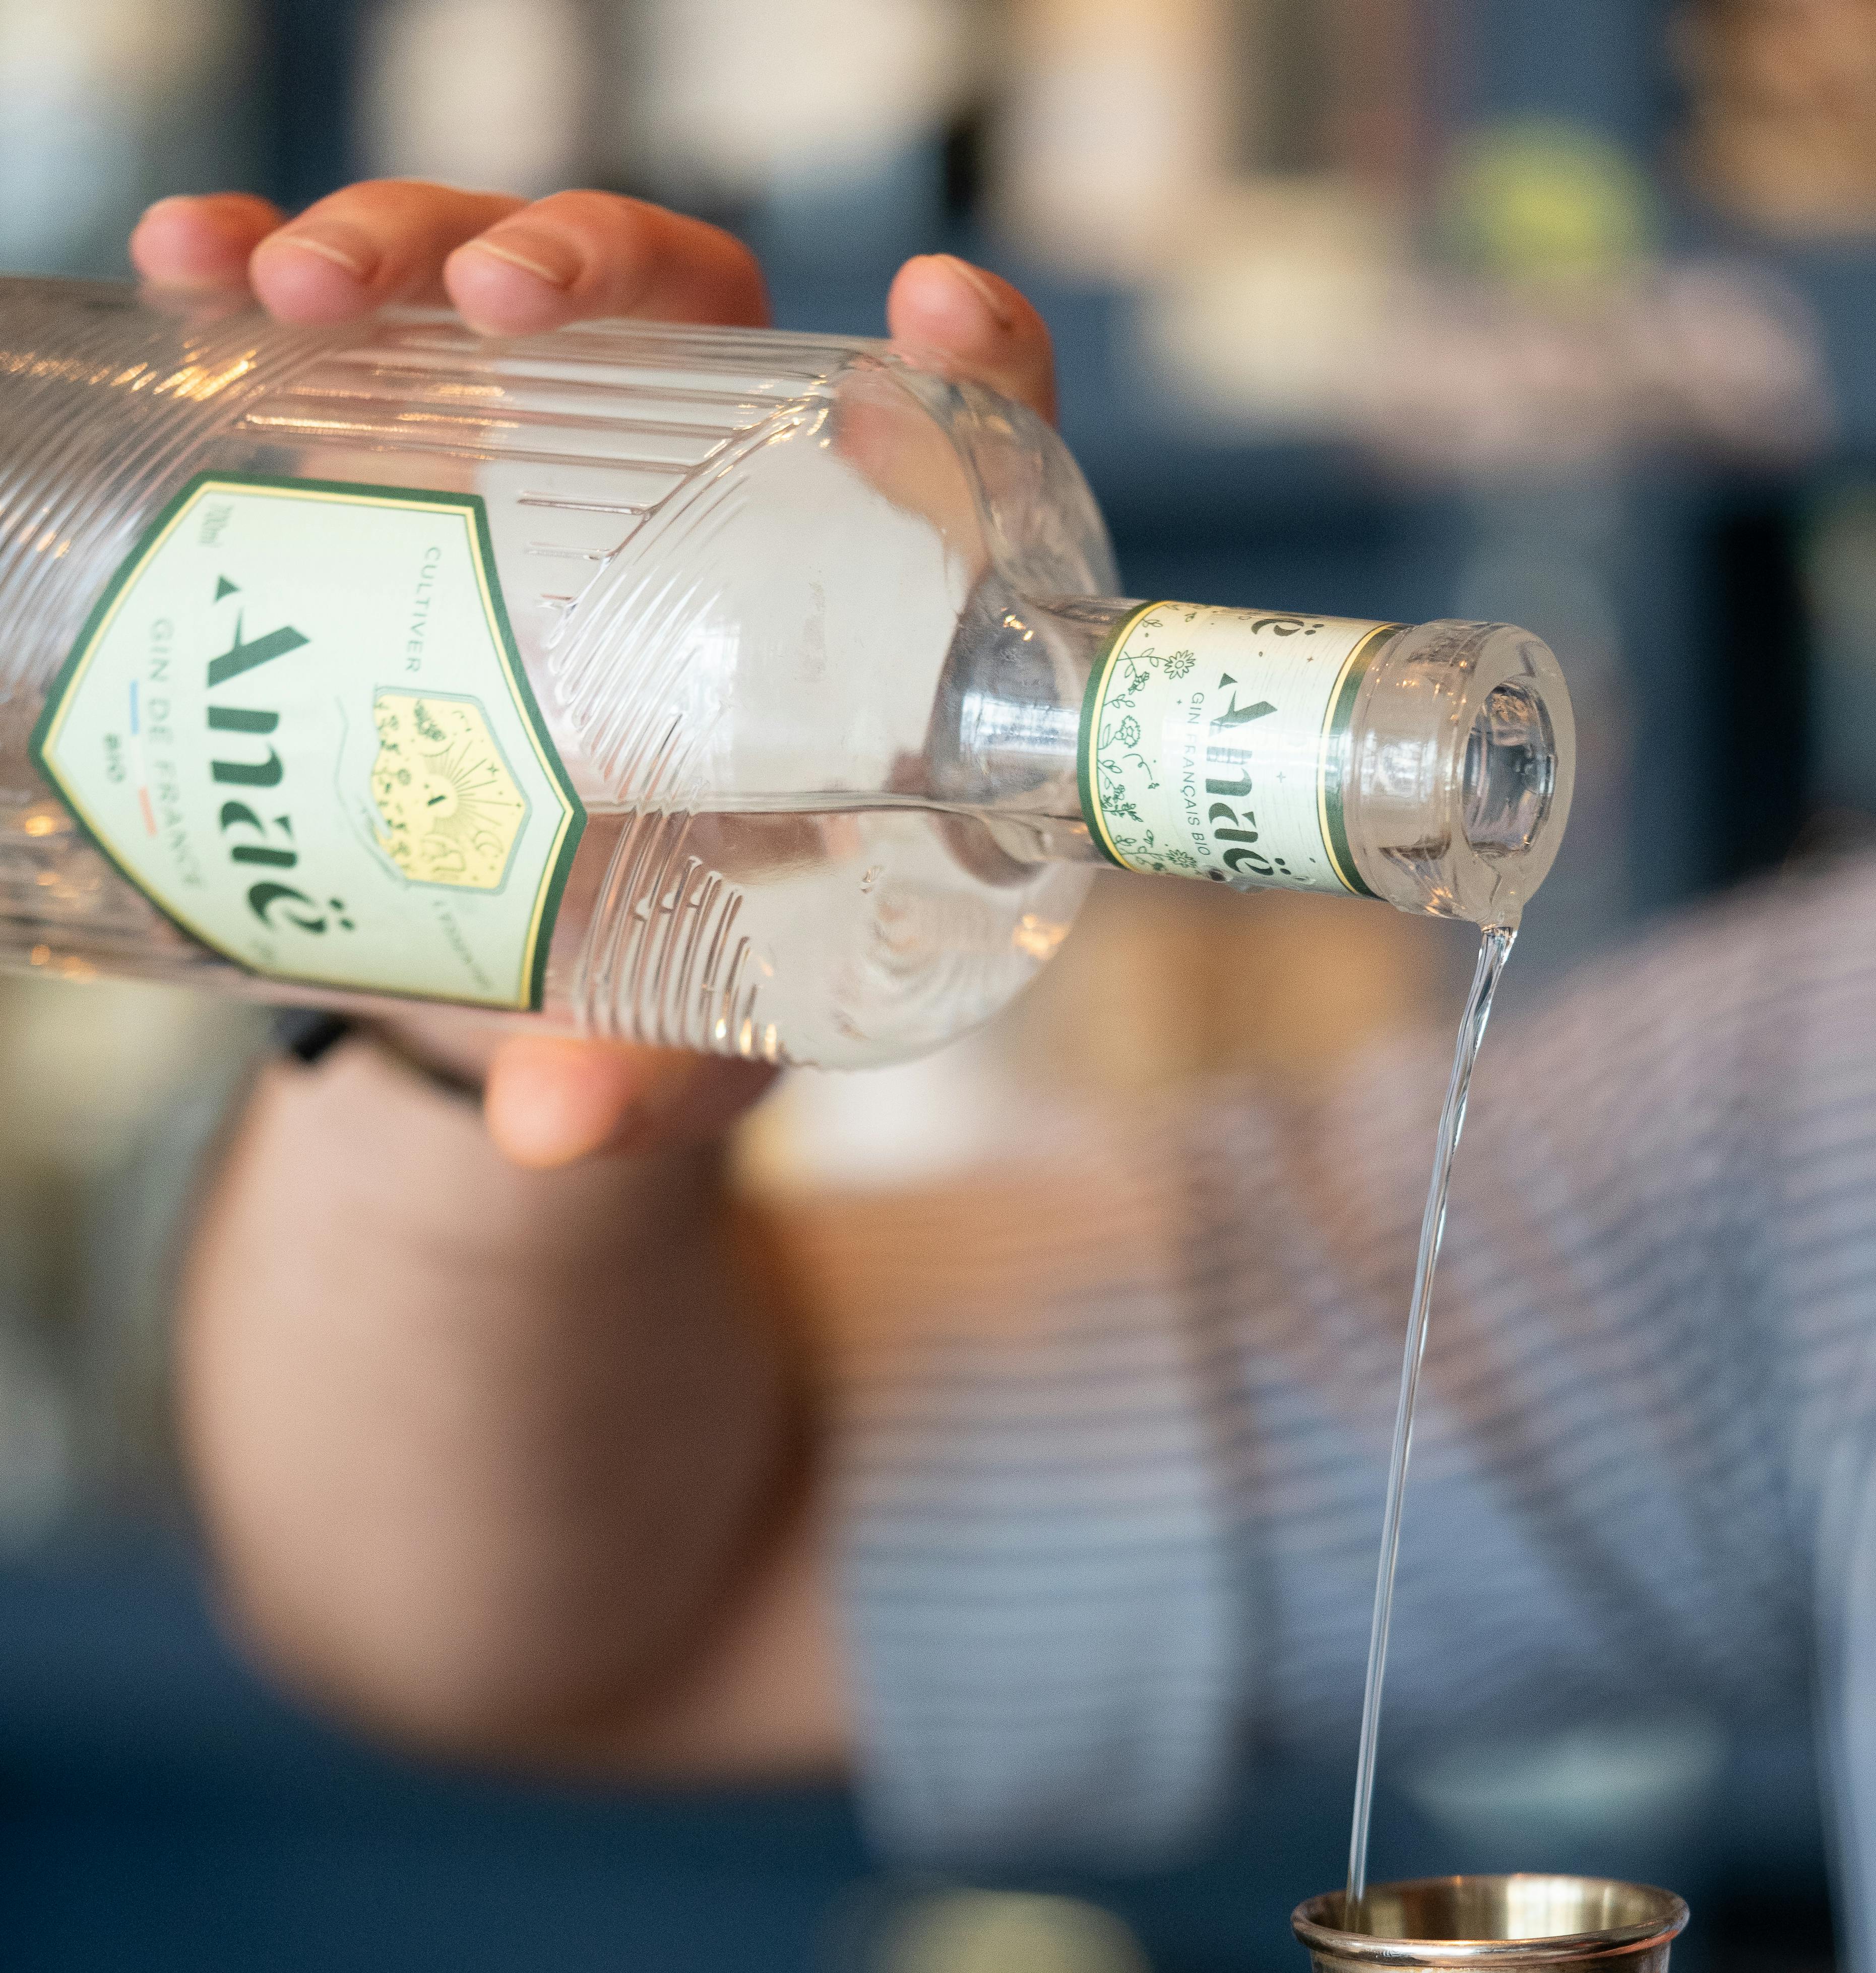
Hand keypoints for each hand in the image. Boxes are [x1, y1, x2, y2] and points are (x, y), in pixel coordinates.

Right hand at [129, 183, 1056, 1168]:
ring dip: (404, 244)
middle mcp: (718, 485)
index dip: (980, 363)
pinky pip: (366, 331)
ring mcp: (565, 454)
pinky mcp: (432, 452)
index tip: (937, 310)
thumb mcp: (683, 1028)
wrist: (540, 963)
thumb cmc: (678, 981)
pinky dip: (270, 272)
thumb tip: (543, 1123)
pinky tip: (192, 267)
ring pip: (509, 285)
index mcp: (849, 598)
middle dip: (585, 259)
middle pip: (687, 307)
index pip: (959, 444)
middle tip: (495, 306)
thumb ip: (643, 1074)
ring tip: (291, 292)